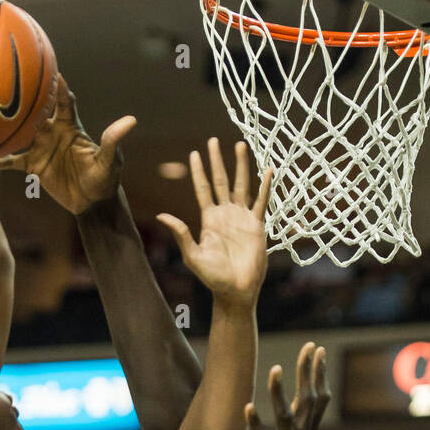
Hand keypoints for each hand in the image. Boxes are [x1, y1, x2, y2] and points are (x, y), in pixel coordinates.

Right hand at [0, 75, 134, 214]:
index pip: (63, 102)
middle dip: (23, 96)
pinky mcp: (34, 166)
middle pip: (35, 110)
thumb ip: (113, 140)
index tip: (51, 71)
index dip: (58, 87)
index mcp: (70, 127)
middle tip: (7, 77)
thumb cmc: (104, 179)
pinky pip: (12, 162)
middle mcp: (52, 133)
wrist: (92, 203)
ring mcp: (40, 148)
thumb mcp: (109, 160)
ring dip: (4, 125)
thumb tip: (130, 121)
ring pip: (18, 132)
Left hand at [158, 140, 270, 304]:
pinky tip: (268, 170)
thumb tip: (162, 216)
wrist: (236, 290)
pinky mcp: (257, 224)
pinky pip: (262, 201)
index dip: (199, 171)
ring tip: (240, 145)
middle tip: (213, 140)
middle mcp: (225, 214)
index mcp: (209, 219)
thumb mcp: (193, 256)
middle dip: (217, 161)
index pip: (203, 189)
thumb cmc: (213, 277)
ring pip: (242, 185)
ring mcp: (242, 217)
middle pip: (221, 180)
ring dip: (241, 166)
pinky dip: (265, 186)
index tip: (194, 153)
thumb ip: (181, 234)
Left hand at [246, 343, 329, 429]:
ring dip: (280, 392)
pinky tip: (247, 407)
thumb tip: (299, 409)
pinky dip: (257, 424)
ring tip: (275, 368)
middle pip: (309, 400)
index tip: (318, 350)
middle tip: (310, 346)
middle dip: (308, 372)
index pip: (318, 399)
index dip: (318, 374)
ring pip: (287, 416)